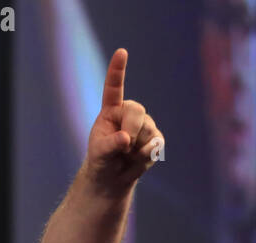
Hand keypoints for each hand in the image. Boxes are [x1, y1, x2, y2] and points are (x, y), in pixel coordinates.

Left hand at [81, 49, 163, 194]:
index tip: (121, 52)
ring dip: (136, 147)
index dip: (117, 70)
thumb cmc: (101, 159)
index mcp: (111, 109)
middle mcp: (129, 112)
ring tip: (126, 154)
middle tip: (124, 145)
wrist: (112, 177)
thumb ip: (110, 144)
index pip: (114, 87)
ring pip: (148, 129)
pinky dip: (146, 155)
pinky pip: (156, 143)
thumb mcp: (99, 153)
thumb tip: (126, 138)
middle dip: (131, 129)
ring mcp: (145, 124)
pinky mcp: (155, 138)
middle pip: (137, 111)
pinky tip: (137, 158)